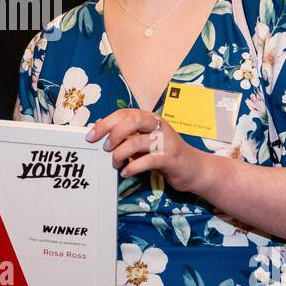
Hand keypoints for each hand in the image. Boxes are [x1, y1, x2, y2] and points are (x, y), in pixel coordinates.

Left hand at [85, 108, 206, 191]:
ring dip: (120, 154)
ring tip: (115, 164)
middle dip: (114, 133)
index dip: (106, 123)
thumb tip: (101, 130)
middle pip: (133, 120)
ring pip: (137, 141)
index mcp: (151, 119)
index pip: (125, 113)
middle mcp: (159, 126)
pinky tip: (126, 173)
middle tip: (106, 148)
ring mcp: (166, 142)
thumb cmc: (165, 154)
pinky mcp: (170, 158)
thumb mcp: (145, 142)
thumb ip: (127, 135)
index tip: (91, 135)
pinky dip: (132, 167)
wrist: (194, 169)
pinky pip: (147, 161)